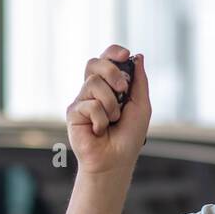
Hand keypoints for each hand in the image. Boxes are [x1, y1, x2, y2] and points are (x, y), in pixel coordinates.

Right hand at [66, 44, 151, 178]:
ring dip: (111, 104)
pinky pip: (90, 104)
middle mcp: (93, 90)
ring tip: (113, 120)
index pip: (106, 59)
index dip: (113, 53)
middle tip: (123, 89)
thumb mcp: (141, 106)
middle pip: (94, 63)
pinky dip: (101, 119)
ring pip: (93, 83)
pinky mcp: (73, 113)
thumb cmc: (129, 136)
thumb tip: (138, 56)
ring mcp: (82, 100)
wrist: (116, 160)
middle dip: (112, 72)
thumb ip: (139, 82)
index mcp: (109, 85)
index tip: (125, 55)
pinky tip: (100, 131)